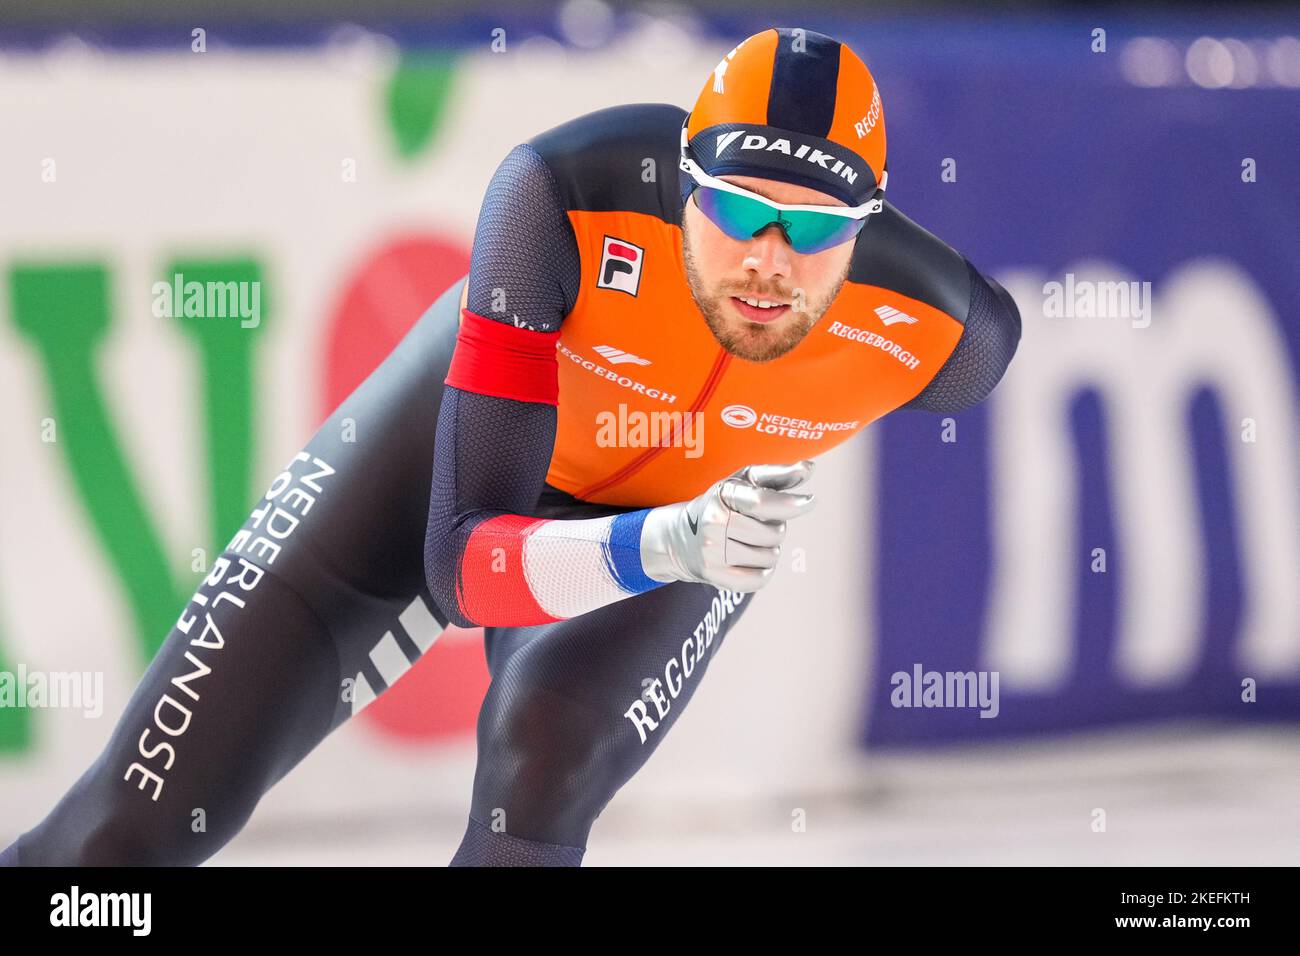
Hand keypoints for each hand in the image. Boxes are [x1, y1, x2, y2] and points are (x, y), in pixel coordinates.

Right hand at [640, 459, 815, 591]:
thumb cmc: (725, 505)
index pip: (760, 502)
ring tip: (750, 542)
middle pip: (773, 533)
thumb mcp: (745, 483)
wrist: (683, 537)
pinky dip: (763, 571)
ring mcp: (711, 551)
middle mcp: (713, 523)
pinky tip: (749, 560)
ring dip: (770, 551)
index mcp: (722, 495)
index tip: (811, 501)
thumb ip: (778, 475)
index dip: (790, 504)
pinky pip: (760, 579)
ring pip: (770, 558)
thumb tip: (810, 467)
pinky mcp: (713, 575)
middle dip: (775, 529)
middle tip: (757, 525)